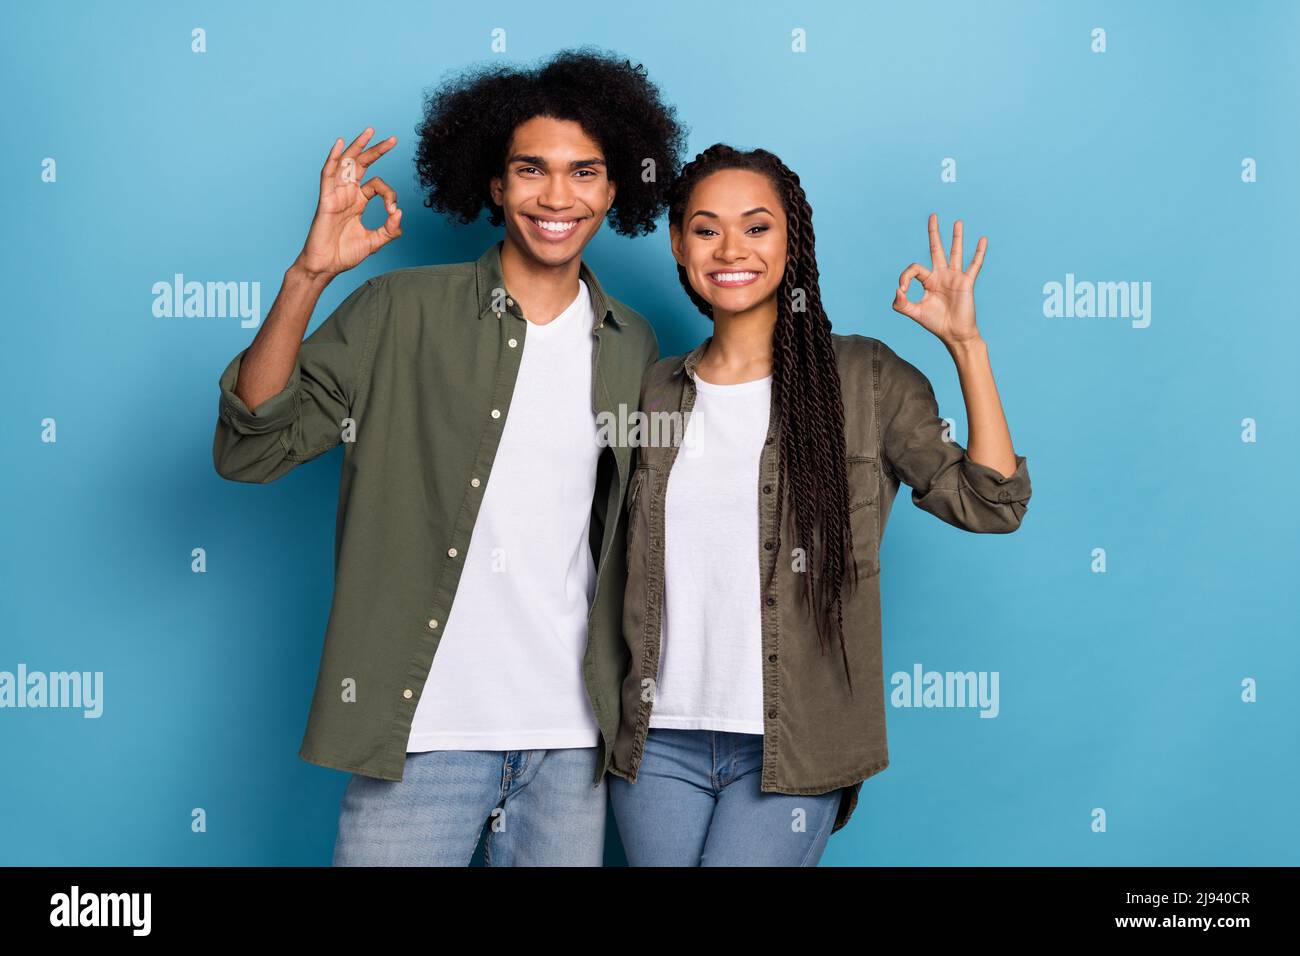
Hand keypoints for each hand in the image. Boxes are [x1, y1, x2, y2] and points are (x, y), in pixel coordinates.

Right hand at [295, 127, 401, 279]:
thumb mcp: (375, 242)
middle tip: (392, 139)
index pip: (377, 186)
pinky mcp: (325, 200)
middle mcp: (347, 194)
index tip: (392, 211)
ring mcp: (335, 195)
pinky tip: (340, 144)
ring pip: (346, 163)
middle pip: (362, 165)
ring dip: (357, 146)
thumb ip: (390, 229)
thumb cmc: (345, 254)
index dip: (389, 194)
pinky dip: (334, 158)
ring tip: (370, 131)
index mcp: (358, 202)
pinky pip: (328, 174)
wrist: (326, 266)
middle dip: (377, 151)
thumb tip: (399, 212)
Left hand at [892, 213, 986, 347]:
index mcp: (928, 281)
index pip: (914, 268)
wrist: (954, 334)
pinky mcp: (967, 282)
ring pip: (955, 252)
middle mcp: (941, 275)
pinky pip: (974, 265)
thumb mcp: (914, 313)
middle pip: (937, 249)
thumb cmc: (935, 323)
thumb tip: (897, 290)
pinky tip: (982, 240)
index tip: (902, 289)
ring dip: (956, 237)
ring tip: (958, 222)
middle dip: (934, 233)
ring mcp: (955, 277)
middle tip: (933, 216)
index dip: (905, 275)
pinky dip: (979, 253)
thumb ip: (901, 303)